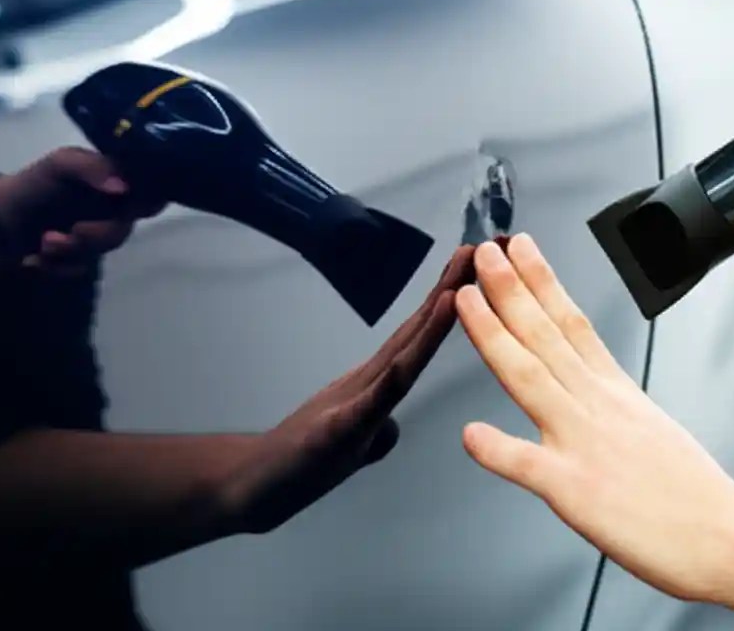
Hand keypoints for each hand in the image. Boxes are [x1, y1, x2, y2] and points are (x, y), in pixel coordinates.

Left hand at [0, 146, 165, 274]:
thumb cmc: (25, 189)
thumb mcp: (60, 166)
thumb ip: (94, 169)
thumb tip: (126, 188)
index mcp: (107, 178)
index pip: (149, 187)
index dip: (148, 200)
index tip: (131, 208)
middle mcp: (103, 205)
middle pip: (126, 226)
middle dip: (98, 234)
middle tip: (72, 232)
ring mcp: (88, 232)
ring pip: (103, 251)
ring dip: (73, 251)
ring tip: (44, 245)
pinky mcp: (71, 258)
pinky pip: (81, 269)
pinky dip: (59, 267)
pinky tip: (37, 259)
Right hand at [221, 246, 475, 533]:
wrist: (255, 486)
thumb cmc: (302, 462)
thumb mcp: (353, 447)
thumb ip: (374, 430)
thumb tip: (390, 424)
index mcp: (379, 386)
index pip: (421, 336)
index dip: (451, 301)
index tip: (477, 266)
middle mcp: (371, 383)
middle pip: (416, 331)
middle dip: (449, 290)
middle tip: (478, 247)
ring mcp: (355, 404)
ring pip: (400, 357)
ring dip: (427, 325)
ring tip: (455, 288)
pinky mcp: (336, 432)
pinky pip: (368, 406)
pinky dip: (388, 383)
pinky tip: (405, 364)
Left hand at [454, 234, 733, 602]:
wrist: (731, 539)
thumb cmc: (695, 498)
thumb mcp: (653, 430)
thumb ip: (614, 409)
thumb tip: (592, 392)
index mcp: (617, 394)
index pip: (572, 323)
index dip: (542, 283)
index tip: (520, 252)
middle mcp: (598, 408)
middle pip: (545, 335)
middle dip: (510, 289)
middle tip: (484, 252)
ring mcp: (584, 444)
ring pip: (529, 377)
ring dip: (493, 334)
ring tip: (467, 298)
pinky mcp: (576, 490)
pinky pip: (527, 465)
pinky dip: (498, 449)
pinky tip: (471, 436)